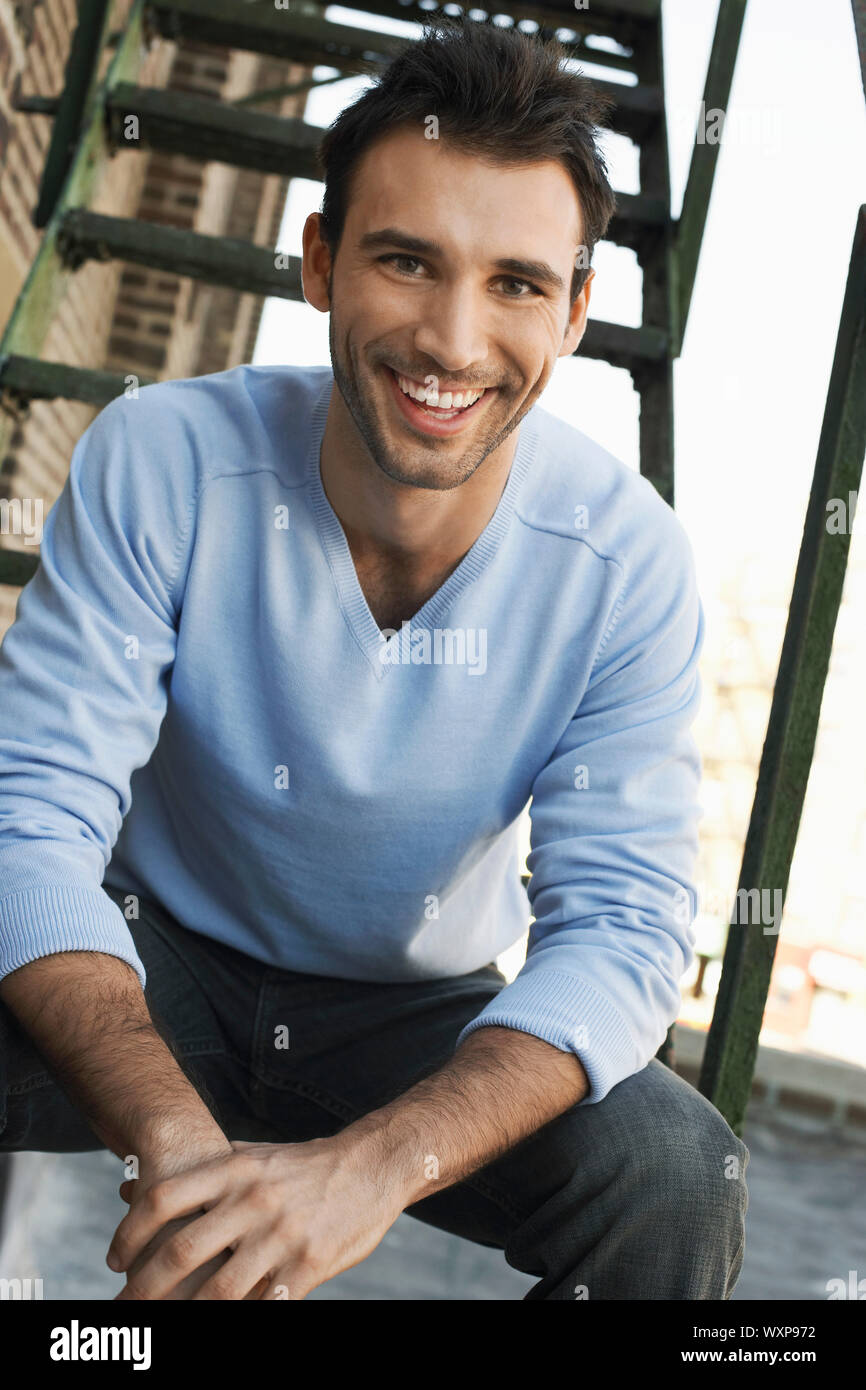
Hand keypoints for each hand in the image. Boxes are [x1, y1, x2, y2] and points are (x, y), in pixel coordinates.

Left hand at [107, 1135, 405, 1299]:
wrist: (371, 1166)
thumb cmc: (303, 1165)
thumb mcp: (253, 1154)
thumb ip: (200, 1170)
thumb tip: (131, 1185)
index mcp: (235, 1168)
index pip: (162, 1197)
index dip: (128, 1232)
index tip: (114, 1259)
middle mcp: (253, 1200)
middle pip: (181, 1250)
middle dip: (144, 1286)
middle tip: (126, 1304)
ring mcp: (281, 1234)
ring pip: (218, 1290)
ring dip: (185, 1314)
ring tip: (166, 1325)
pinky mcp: (308, 1264)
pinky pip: (265, 1305)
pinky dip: (238, 1321)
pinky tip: (222, 1324)